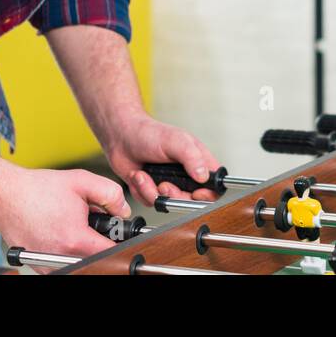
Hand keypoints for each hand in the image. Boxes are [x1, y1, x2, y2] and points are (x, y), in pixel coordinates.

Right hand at [0, 161, 129, 274]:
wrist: (5, 196)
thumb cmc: (38, 189)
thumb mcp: (81, 181)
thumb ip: (110, 194)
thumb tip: (123, 211)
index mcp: (75, 239)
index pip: (110, 252)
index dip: (118, 243)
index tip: (117, 234)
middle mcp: (60, 257)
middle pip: (94, 258)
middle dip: (98, 242)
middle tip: (92, 225)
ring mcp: (47, 265)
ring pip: (78, 262)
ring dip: (81, 248)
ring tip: (72, 227)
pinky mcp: (37, 267)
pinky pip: (61, 265)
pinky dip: (65, 252)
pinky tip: (59, 233)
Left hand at [102, 113, 221, 206]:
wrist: (121, 136)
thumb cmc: (149, 132)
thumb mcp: (175, 141)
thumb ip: (192, 157)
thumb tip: (204, 176)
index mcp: (198, 161)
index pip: (215, 185)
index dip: (208, 194)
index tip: (196, 193)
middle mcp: (185, 175)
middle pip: (192, 201)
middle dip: (175, 195)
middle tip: (164, 184)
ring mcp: (170, 184)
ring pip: (169, 203)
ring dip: (153, 191)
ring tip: (145, 174)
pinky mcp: (153, 190)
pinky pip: (151, 202)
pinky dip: (142, 191)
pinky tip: (138, 175)